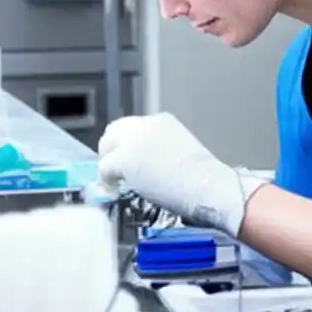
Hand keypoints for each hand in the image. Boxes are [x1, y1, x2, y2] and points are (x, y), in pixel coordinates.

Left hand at [97, 113, 266, 236]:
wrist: (206, 183)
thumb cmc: (204, 177)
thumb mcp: (183, 152)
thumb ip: (163, 152)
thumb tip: (150, 168)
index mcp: (163, 122)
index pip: (135, 127)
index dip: (129, 143)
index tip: (132, 158)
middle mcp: (146, 125)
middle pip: (115, 130)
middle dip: (112, 148)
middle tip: (115, 169)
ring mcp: (133, 141)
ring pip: (107, 145)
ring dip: (108, 161)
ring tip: (113, 180)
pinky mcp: (124, 159)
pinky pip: (104, 168)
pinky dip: (106, 180)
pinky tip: (113, 189)